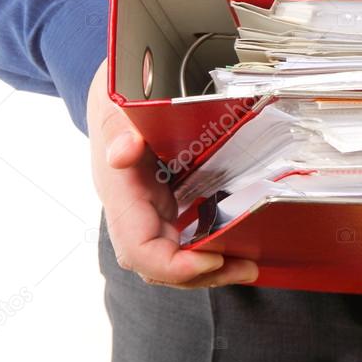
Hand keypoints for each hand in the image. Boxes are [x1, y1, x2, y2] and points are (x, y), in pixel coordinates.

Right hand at [88, 60, 257, 287]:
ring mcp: (149, 207)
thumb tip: (122, 153)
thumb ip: (118, 128)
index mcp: (120, 192)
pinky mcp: (165, 200)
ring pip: (173, 253)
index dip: (172, 264)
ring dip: (209, 265)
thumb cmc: (117, 96)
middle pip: (159, 261)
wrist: (114, 88)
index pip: (138, 248)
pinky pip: (183, 233)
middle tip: (246, 268)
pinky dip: (209, 243)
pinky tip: (238, 242)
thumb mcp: (116, 102)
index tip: (210, 257)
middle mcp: (132, 207)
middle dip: (201, 273)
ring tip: (248, 265)